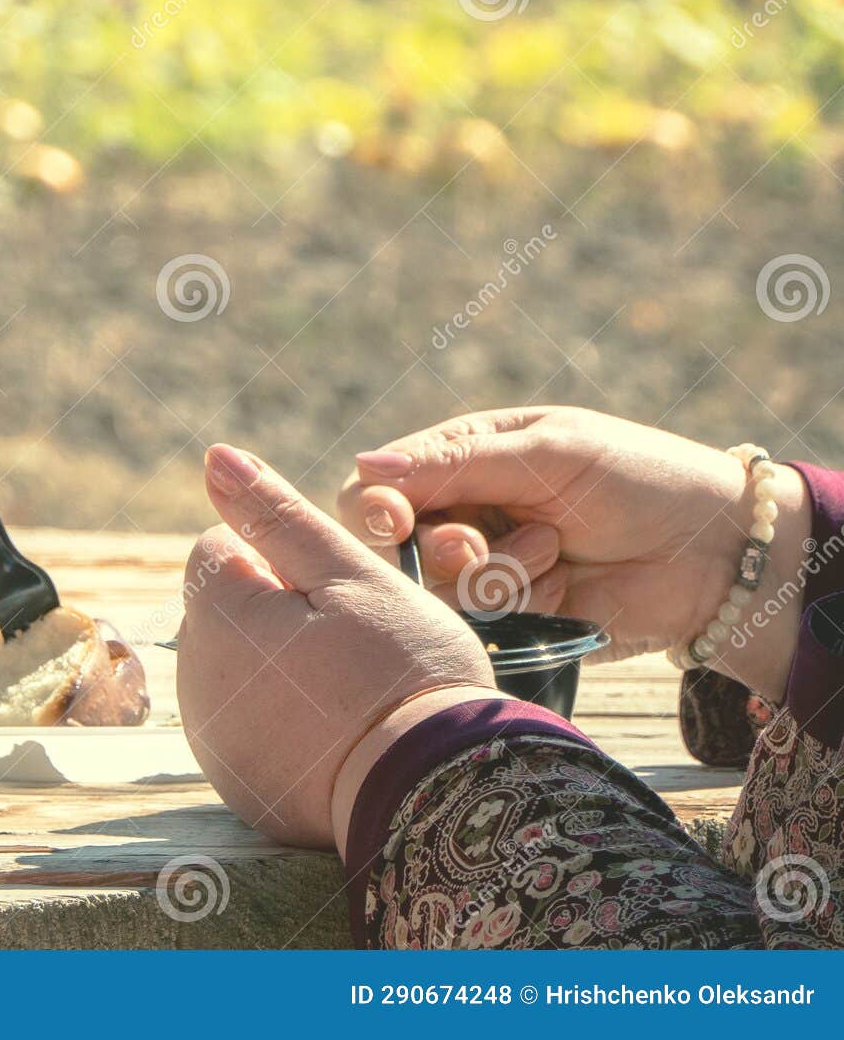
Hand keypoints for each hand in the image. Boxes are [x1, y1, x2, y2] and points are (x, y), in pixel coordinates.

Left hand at [177, 444, 496, 853]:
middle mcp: (193, 679)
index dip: (283, 561)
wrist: (434, 797)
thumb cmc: (403, 674)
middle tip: (353, 649)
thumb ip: (275, 514)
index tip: (337, 599)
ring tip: (351, 696)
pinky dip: (287, 724)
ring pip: (240, 668)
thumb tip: (215, 456)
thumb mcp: (349, 576)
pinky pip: (253, 727)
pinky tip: (339, 738)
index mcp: (214, 616)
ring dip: (282, 668)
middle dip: (279, 614)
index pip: (220, 549)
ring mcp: (211, 737)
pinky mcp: (236, 783)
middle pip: (228, 610)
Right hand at [336, 407, 811, 700]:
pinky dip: (523, 604)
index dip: (372, 507)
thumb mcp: (547, 454)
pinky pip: (482, 627)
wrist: (716, 553)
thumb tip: (364, 466)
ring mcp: (485, 574)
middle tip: (481, 546)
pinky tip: (567, 586)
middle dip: (443, 549)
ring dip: (496, 575)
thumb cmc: (637, 478)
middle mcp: (462, 516)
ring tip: (555, 552)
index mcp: (460, 460)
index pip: (375, 487)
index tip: (392, 521)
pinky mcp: (511, 623)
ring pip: (437, 594)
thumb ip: (455, 464)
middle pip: (397, 549)